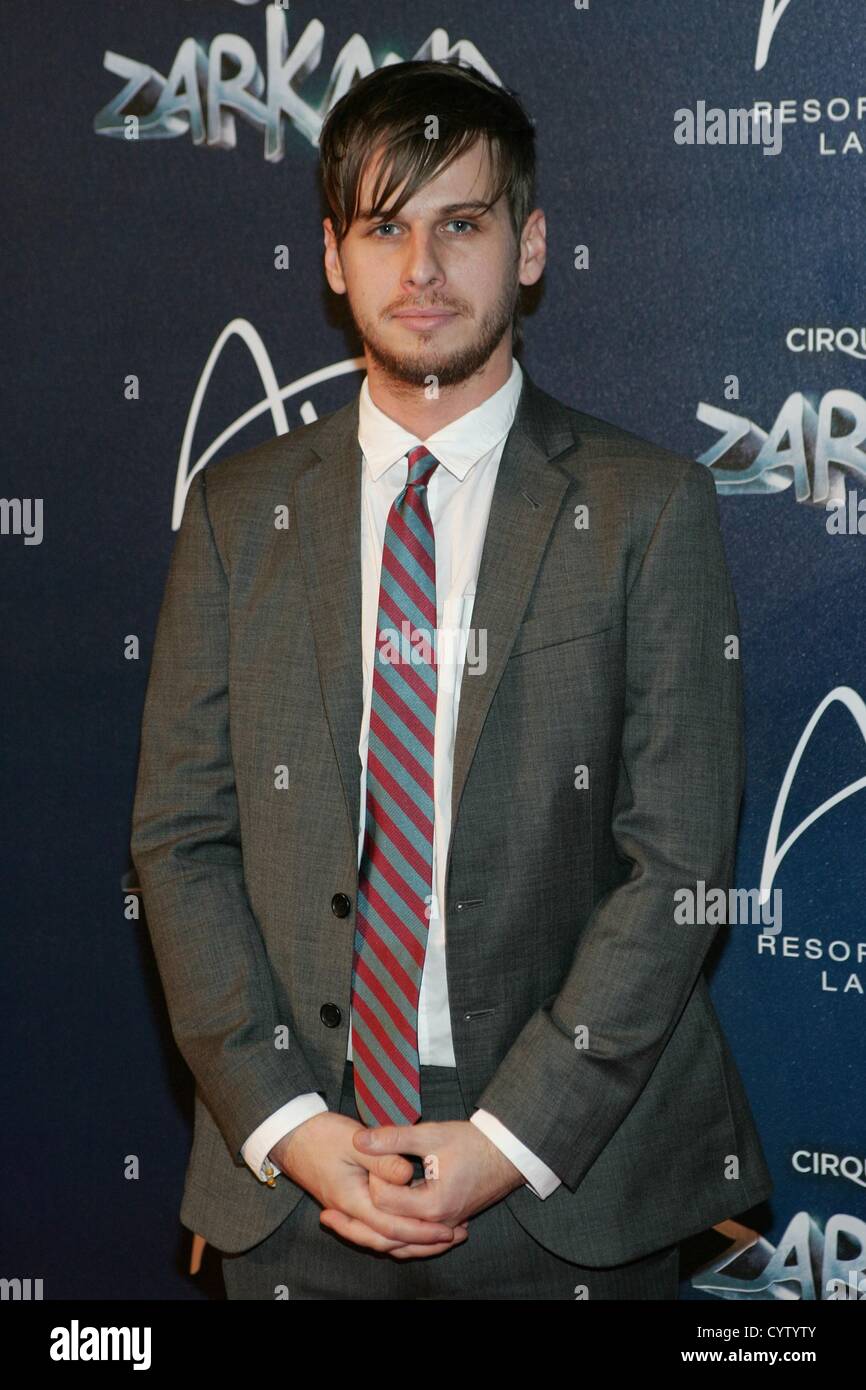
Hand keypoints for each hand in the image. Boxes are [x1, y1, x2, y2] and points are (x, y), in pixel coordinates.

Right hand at [270, 1112, 468, 1255]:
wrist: (292, 1136)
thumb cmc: (321, 1134)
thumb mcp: (355, 1140)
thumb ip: (382, 1159)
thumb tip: (408, 1176)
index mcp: (352, 1200)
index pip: (391, 1228)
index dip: (421, 1231)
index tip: (447, 1229)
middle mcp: (349, 1213)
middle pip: (387, 1242)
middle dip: (421, 1243)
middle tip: (451, 1238)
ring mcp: (347, 1211)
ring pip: (380, 1239)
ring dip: (410, 1241)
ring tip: (440, 1237)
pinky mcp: (349, 1204)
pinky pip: (374, 1228)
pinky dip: (396, 1232)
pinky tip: (413, 1227)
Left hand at [318, 1120, 523, 1258]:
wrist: (508, 1153)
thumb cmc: (473, 1142)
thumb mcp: (431, 1134)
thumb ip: (393, 1138)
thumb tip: (358, 1138)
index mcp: (433, 1204)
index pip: (385, 1201)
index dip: (370, 1180)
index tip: (363, 1162)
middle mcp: (438, 1225)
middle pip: (387, 1234)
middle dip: (355, 1226)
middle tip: (324, 1217)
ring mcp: (443, 1229)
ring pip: (400, 1246)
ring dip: (371, 1237)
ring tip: (342, 1227)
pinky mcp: (446, 1226)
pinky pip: (413, 1243)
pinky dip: (393, 1239)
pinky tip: (375, 1231)